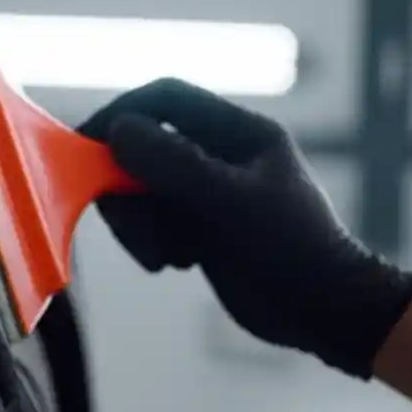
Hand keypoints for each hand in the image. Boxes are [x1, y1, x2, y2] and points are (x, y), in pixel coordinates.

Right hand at [80, 78, 411, 377]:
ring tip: (168, 257)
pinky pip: (151, 219)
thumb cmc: (292, 251)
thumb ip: (176, 163)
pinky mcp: (199, 225)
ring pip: (142, 188)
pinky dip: (151, 240)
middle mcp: (220, 154)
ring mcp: (208, 191)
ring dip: (139, 223)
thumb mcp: (232, 203)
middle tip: (132, 228)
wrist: (324, 313)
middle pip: (143, 147)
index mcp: (239, 132)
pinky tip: (180, 263)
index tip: (86, 147)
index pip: (164, 98)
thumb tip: (119, 130)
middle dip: (127, 188)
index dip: (122, 114)